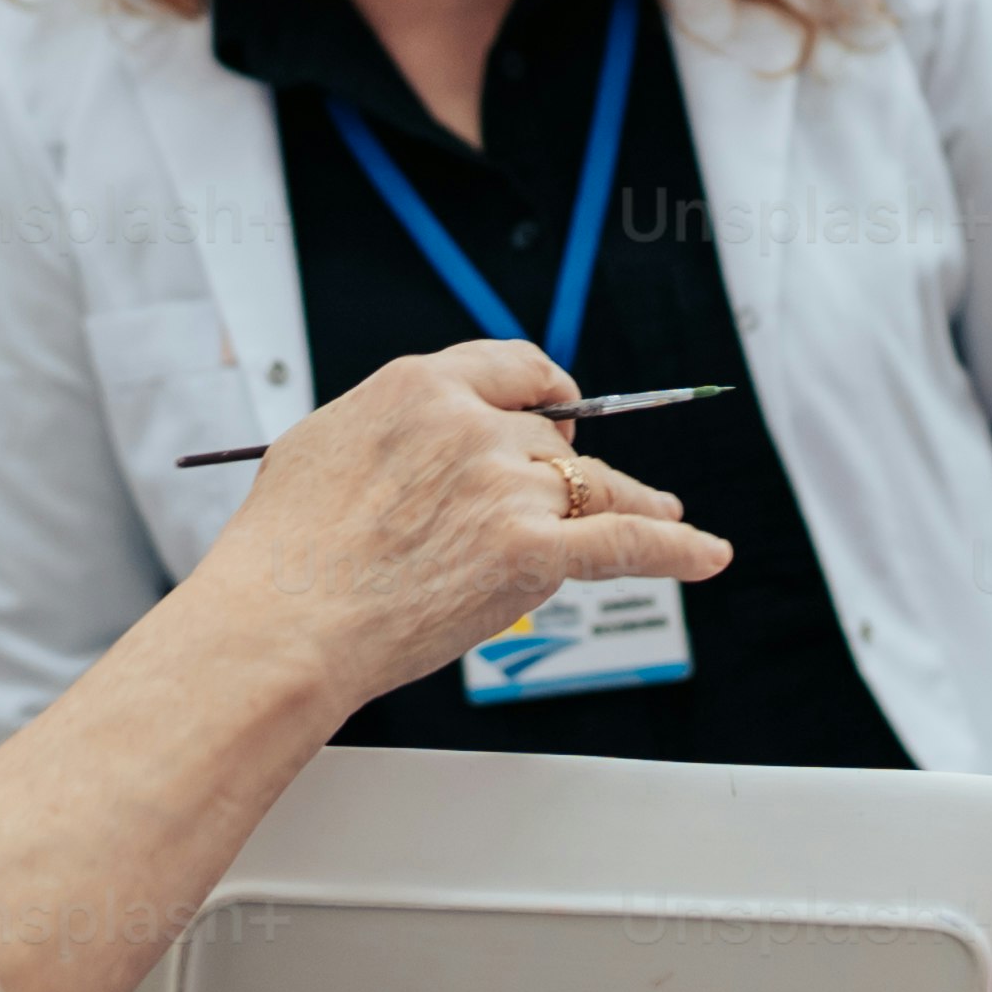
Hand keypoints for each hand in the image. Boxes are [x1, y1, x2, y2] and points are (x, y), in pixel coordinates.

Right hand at [207, 342, 729, 706]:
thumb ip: (390, 423)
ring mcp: (507, 488)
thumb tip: (415, 430)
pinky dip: (677, 549)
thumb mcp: (325, 443)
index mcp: (420, 388)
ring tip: (664, 511)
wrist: (284, 623)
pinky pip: (626, 543)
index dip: (546, 389)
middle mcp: (473, 426)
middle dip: (562, 465)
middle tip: (565, 493)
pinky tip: (707, 551)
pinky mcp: (533, 552)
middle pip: (551, 436)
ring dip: (634, 499)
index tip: (561, 403)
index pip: (515, 368)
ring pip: (593, 486)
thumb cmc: (285, 551)